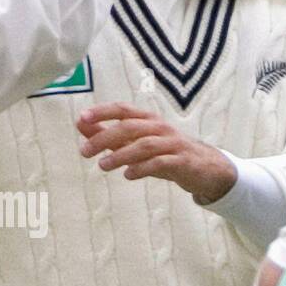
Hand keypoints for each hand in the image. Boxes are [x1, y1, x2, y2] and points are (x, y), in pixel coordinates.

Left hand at [76, 102, 235, 201]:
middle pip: (130, 127)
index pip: (123, 109)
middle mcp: (159, 127)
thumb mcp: (134, 142)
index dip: (102, 112)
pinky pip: (161, 162)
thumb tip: (79, 124)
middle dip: (105, 137)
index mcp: (147, 119)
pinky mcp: (183, 161)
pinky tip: (128, 175)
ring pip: (145, 144)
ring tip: (102, 165)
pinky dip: (143, 168)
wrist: (205, 168)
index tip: (82, 118)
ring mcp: (173, 143)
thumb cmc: (164, 152)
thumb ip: (107, 134)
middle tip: (85, 151)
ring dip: (121, 154)